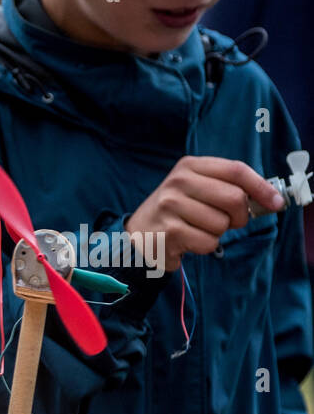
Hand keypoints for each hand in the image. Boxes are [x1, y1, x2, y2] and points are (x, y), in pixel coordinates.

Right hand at [127, 157, 284, 272]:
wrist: (137, 234)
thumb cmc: (176, 212)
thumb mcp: (196, 189)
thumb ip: (228, 188)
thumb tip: (270, 199)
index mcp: (189, 166)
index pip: (236, 170)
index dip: (261, 187)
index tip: (276, 202)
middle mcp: (178, 182)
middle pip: (234, 198)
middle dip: (239, 216)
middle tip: (230, 222)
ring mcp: (170, 207)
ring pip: (221, 224)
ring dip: (217, 234)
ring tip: (198, 230)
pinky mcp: (169, 232)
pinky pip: (207, 243)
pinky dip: (204, 246)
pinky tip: (188, 241)